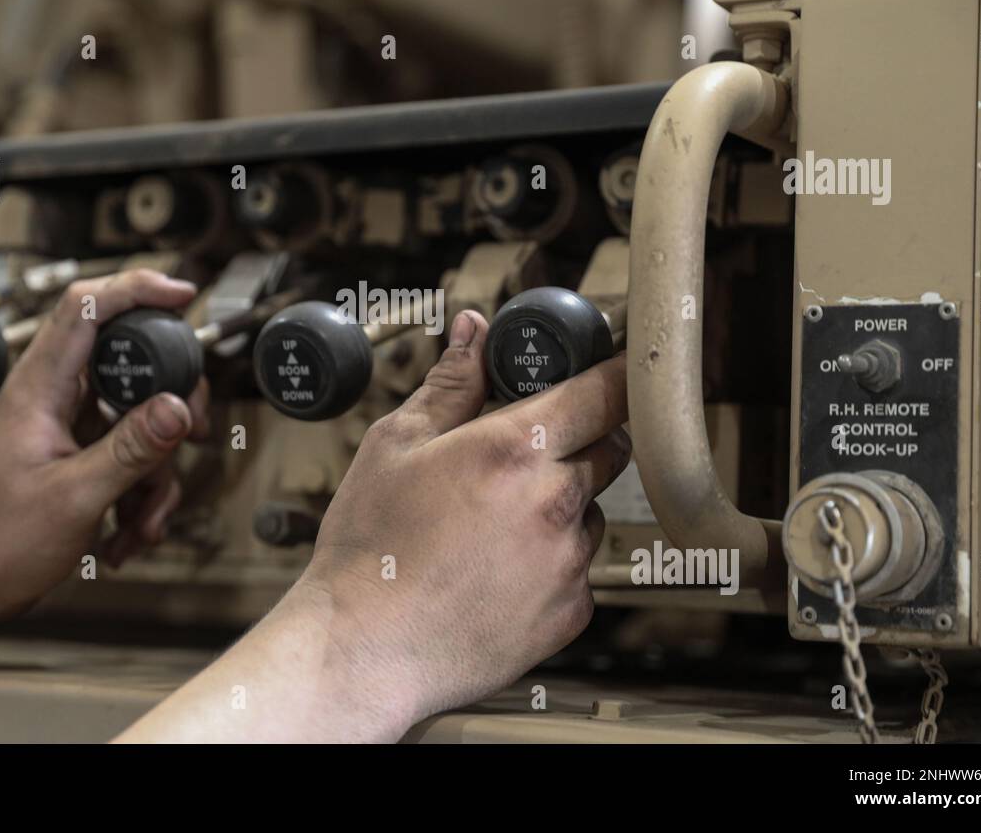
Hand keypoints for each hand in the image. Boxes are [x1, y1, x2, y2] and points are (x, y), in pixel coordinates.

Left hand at [0, 269, 208, 625]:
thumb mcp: (74, 497)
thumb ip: (132, 449)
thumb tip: (179, 406)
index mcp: (39, 388)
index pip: (86, 306)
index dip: (135, 288)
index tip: (181, 294)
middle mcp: (54, 397)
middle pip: (132, 363)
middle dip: (171, 404)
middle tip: (192, 432)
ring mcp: (69, 427)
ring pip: (141, 421)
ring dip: (156, 475)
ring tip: (142, 522)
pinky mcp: (80, 456)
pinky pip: (133, 457)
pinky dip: (142, 496)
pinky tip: (126, 536)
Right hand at [298, 310, 630, 726]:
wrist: (362, 648)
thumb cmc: (370, 547)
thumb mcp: (395, 444)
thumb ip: (450, 384)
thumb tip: (475, 333)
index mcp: (515, 449)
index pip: (606, 391)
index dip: (618, 373)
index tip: (617, 369)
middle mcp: (555, 503)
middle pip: (612, 449)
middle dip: (584, 437)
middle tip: (531, 450)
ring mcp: (569, 563)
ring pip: (593, 511)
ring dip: (564, 503)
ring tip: (495, 524)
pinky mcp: (572, 612)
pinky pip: (580, 568)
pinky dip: (553, 560)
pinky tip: (497, 568)